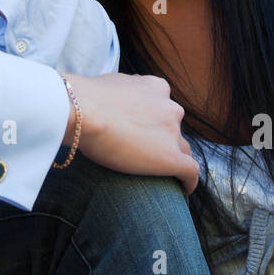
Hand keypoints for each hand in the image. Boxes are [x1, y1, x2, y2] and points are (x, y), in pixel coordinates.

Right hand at [63, 72, 200, 194]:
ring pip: (182, 150)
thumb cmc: (85, 99)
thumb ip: (122, 93)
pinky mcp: (171, 158)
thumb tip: (111, 102)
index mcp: (157, 87)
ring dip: (174, 159)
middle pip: (174, 129)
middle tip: (145, 153)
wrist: (83, 111)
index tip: (146, 132)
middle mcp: (170, 108)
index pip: (164, 107)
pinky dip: (188, 181)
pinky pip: (190, 172)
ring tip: (164, 174)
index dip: (156, 121)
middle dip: (164, 140)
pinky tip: (183, 189)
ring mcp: (172, 133)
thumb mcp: (110, 85)